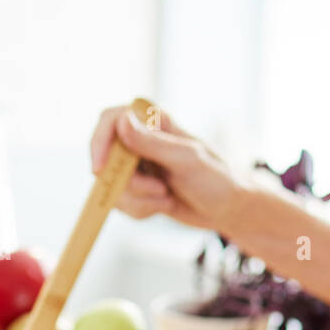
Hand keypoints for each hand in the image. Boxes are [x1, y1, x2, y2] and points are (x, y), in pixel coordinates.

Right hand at [89, 104, 244, 229]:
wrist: (230, 209)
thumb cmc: (217, 178)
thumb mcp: (186, 160)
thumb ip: (152, 143)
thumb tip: (120, 121)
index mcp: (153, 120)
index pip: (110, 119)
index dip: (99, 142)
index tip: (100, 170)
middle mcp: (140, 139)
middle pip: (105, 158)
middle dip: (128, 184)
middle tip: (158, 191)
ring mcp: (137, 165)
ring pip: (111, 185)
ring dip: (138, 200)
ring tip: (166, 199)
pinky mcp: (138, 188)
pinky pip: (121, 202)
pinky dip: (140, 210)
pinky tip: (164, 206)